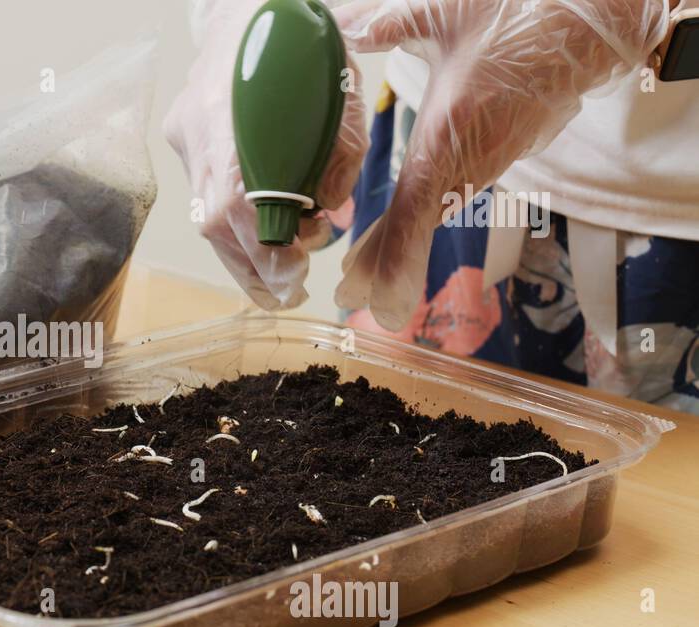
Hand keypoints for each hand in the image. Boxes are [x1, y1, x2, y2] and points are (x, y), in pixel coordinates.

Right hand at [165, 0, 368, 309]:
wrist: (255, 4)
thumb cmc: (305, 49)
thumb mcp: (342, 101)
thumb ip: (338, 163)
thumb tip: (324, 215)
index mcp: (235, 122)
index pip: (234, 210)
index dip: (261, 255)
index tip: (293, 278)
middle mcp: (198, 133)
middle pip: (213, 224)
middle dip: (251, 268)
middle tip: (288, 290)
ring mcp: (184, 134)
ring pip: (204, 215)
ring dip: (240, 252)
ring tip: (276, 272)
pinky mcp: (182, 133)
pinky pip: (202, 191)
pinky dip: (230, 221)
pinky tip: (258, 230)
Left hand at [333, 0, 670, 330]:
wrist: (583, 26)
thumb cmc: (516, 15)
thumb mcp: (443, 13)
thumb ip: (388, 23)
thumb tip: (340, 26)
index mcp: (449, 132)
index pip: (413, 208)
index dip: (387, 257)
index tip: (364, 292)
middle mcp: (466, 159)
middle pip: (417, 227)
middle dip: (383, 270)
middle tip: (351, 302)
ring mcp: (482, 162)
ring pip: (429, 215)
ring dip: (396, 249)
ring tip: (360, 281)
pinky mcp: (492, 157)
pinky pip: (445, 197)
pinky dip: (415, 222)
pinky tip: (394, 235)